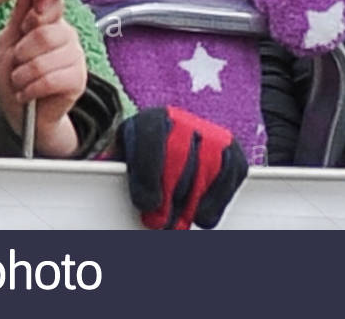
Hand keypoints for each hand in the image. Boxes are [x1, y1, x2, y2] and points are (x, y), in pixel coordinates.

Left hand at [0, 0, 85, 157]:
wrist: (22, 114)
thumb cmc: (12, 78)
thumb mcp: (5, 46)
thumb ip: (17, 21)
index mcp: (51, 23)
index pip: (53, 4)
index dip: (33, 17)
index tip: (21, 31)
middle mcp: (67, 36)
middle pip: (46, 34)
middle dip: (22, 53)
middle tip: (16, 65)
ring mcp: (75, 57)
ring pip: (47, 60)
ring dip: (24, 75)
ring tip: (19, 82)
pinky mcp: (78, 79)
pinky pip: (53, 80)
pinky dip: (32, 89)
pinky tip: (26, 93)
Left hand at [119, 106, 248, 228]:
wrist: (168, 151)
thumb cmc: (141, 165)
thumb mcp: (122, 166)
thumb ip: (116, 175)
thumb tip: (110, 193)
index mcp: (151, 121)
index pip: (151, 138)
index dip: (149, 174)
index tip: (146, 204)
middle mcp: (184, 121)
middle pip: (179, 154)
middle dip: (169, 195)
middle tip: (158, 222)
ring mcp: (212, 134)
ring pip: (207, 165)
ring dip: (191, 202)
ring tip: (177, 223)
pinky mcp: (233, 153)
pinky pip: (230, 176)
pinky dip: (215, 201)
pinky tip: (198, 213)